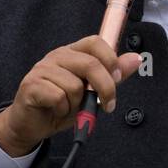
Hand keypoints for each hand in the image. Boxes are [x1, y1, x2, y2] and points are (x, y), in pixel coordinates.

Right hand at [0, 35, 140, 156]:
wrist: (32, 125)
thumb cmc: (62, 106)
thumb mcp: (92, 92)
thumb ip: (113, 75)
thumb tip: (136, 59)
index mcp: (72, 53)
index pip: (95, 42)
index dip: (110, 59)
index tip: (118, 80)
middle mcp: (57, 56)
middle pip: (90, 63)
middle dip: (105, 88)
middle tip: (107, 105)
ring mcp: (42, 69)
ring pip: (75, 85)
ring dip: (77, 104)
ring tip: (69, 107)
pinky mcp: (31, 85)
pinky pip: (58, 97)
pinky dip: (62, 110)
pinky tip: (56, 110)